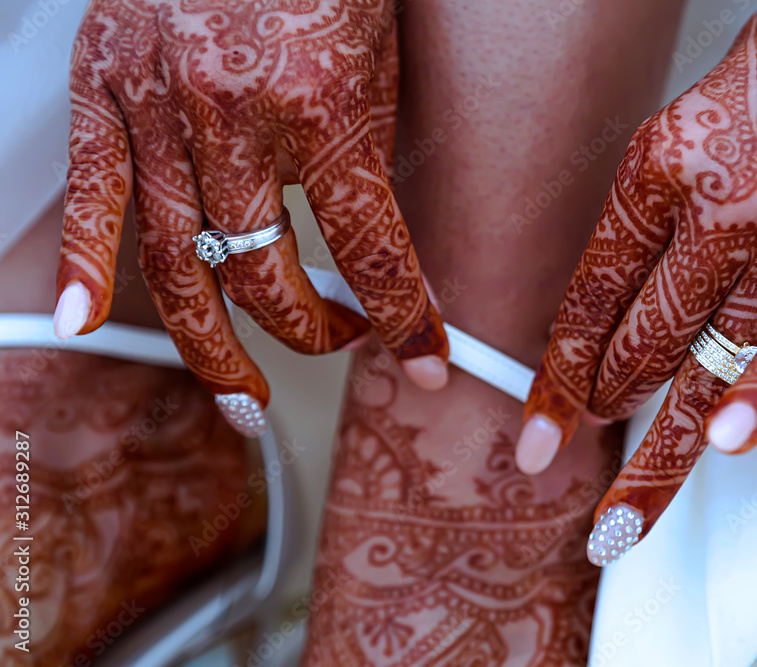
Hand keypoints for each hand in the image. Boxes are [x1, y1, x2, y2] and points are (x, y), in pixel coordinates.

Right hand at [56, 0, 448, 435]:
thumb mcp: (377, 65)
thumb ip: (369, 163)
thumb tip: (383, 256)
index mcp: (321, 105)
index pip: (371, 251)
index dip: (406, 320)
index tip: (426, 359)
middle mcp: (232, 116)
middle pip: (263, 275)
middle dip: (312, 329)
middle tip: (337, 339)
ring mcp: (158, 104)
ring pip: (177, 263)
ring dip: (214, 345)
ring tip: (244, 389)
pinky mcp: (103, 85)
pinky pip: (89, 192)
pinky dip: (81, 263)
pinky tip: (80, 319)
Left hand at [516, 0, 756, 563]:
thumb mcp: (686, 126)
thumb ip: (655, 222)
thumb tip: (621, 313)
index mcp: (657, 168)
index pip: (590, 300)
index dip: (555, 378)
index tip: (536, 434)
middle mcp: (716, 206)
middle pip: (641, 338)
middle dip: (602, 409)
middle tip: (578, 462)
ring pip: (707, 357)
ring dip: (662, 443)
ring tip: (625, 514)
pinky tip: (728, 442)